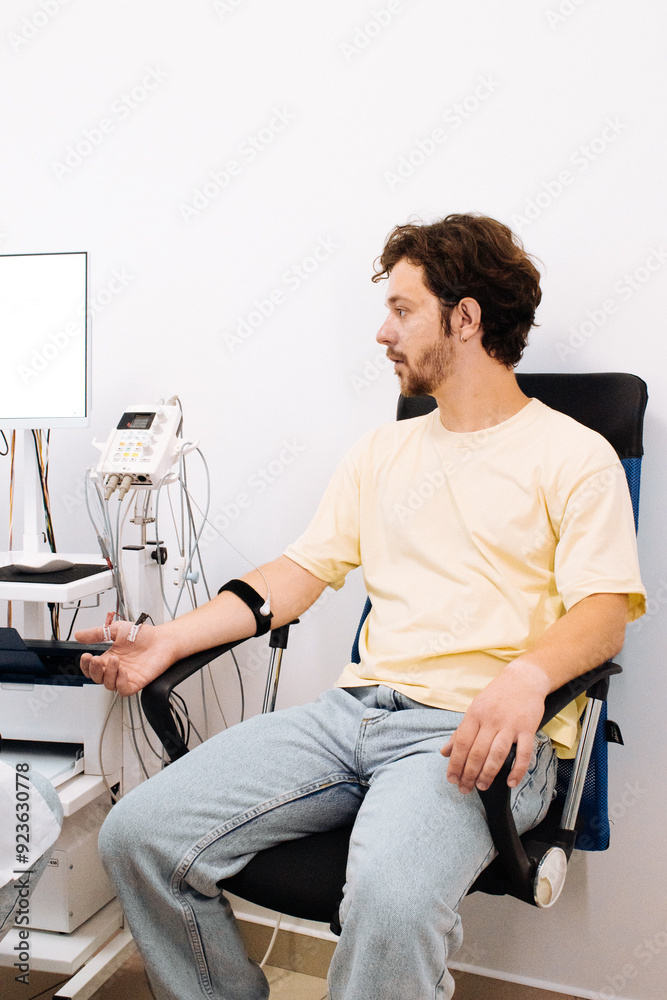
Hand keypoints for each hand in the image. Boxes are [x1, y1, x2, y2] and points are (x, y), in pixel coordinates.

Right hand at [75, 621, 178, 696]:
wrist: (163, 639)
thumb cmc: (143, 635)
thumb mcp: (116, 630)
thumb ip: (97, 633)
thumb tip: (78, 635)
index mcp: (109, 658)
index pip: (91, 668)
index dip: (85, 665)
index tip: (86, 656)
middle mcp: (116, 669)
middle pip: (97, 678)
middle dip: (93, 670)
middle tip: (96, 659)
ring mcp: (126, 677)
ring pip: (109, 685)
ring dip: (108, 674)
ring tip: (114, 660)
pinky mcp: (137, 682)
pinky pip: (124, 690)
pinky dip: (121, 683)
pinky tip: (123, 671)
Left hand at [441, 659, 548, 793]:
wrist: (524, 678)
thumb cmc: (497, 695)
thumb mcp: (475, 708)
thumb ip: (460, 732)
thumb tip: (445, 752)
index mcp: (475, 714)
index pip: (461, 743)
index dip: (455, 764)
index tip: (451, 779)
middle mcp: (491, 720)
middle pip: (477, 752)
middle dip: (468, 774)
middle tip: (464, 788)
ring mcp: (510, 724)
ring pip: (497, 754)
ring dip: (488, 773)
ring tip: (482, 786)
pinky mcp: (528, 728)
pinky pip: (524, 753)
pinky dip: (517, 769)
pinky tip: (511, 781)